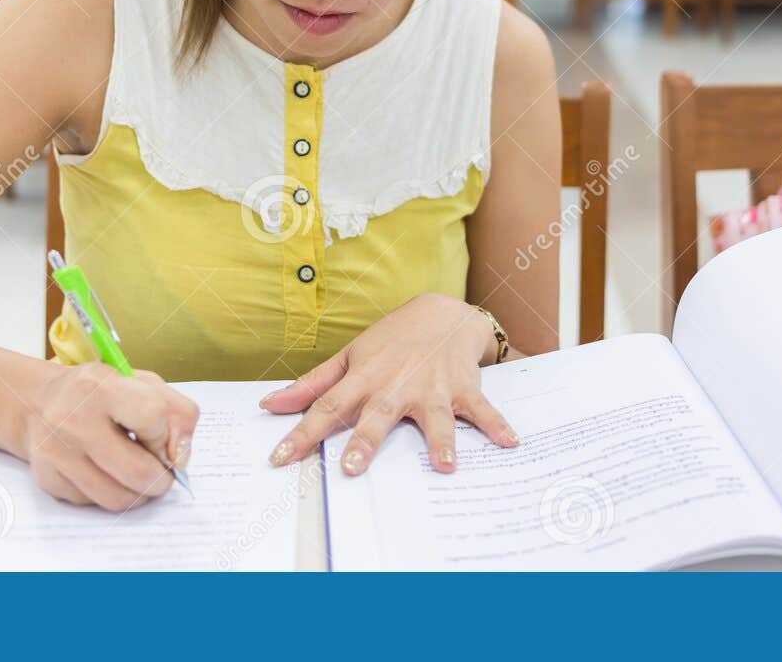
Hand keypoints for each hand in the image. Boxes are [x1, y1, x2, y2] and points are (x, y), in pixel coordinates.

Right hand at [22, 363, 199, 510]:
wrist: (39, 403)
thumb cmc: (101, 393)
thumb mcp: (144, 384)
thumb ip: (177, 413)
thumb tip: (180, 459)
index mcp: (99, 385)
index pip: (152, 417)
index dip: (164, 432)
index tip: (157, 434)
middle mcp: (72, 418)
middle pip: (138, 472)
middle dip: (161, 479)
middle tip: (161, 473)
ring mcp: (56, 452)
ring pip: (117, 498)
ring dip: (139, 494)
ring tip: (138, 477)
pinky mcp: (47, 479)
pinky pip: (93, 503)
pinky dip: (109, 494)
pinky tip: (106, 474)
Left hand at [260, 293, 518, 475]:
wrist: (442, 312)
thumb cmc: (391, 341)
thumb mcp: (350, 356)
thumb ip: (313, 384)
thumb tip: (270, 405)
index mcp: (365, 377)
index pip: (327, 406)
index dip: (301, 433)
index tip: (280, 459)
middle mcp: (397, 383)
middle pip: (378, 413)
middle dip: (365, 440)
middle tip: (353, 467)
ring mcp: (433, 387)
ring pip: (435, 415)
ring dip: (441, 439)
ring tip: (446, 464)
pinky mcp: (464, 388)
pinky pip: (482, 410)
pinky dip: (498, 425)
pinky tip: (511, 442)